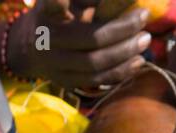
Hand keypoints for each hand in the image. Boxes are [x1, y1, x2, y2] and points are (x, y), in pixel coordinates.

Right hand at [8, 0, 150, 89]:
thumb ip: (89, 0)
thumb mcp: (66, 1)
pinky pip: (96, 81)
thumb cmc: (58, 15)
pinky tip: (137, 61)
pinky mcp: (64, 81)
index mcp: (47, 13)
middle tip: (143, 17)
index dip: (64, 2)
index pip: (56, 3)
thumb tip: (125, 0)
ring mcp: (54, 65)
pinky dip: (120, 72)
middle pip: (91, 38)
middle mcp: (47, 40)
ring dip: (125, 53)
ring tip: (145, 39)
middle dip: (122, 29)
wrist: (29, 48)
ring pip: (95, 64)